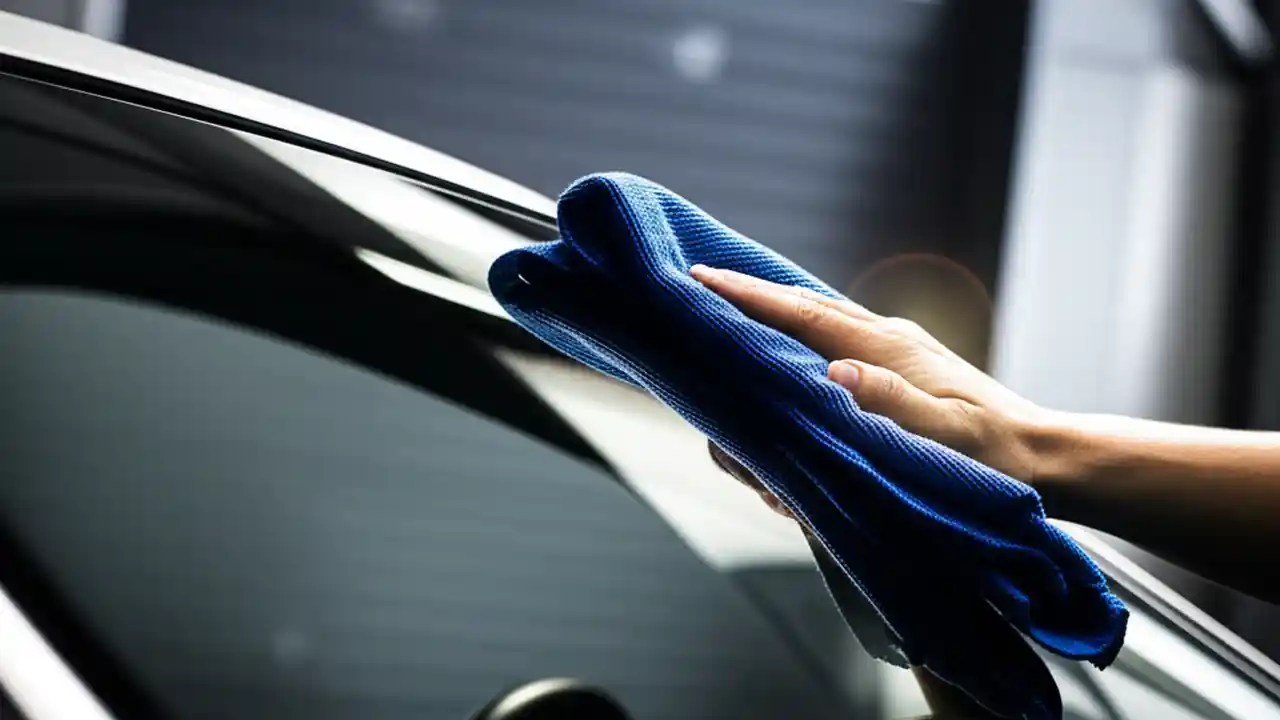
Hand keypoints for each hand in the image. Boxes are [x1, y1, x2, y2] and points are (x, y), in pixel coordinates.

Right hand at [690, 265, 1052, 484]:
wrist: (1044, 456)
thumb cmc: (994, 457)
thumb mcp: (944, 436)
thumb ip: (890, 403)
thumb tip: (834, 372)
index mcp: (885, 347)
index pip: (801, 313)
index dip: (748, 296)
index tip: (701, 278)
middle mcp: (885, 337)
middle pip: (801, 305)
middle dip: (748, 295)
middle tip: (697, 286)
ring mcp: (894, 348)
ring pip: (817, 319)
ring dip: (773, 312)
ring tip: (729, 309)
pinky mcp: (901, 365)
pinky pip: (835, 337)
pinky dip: (800, 332)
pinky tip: (788, 346)